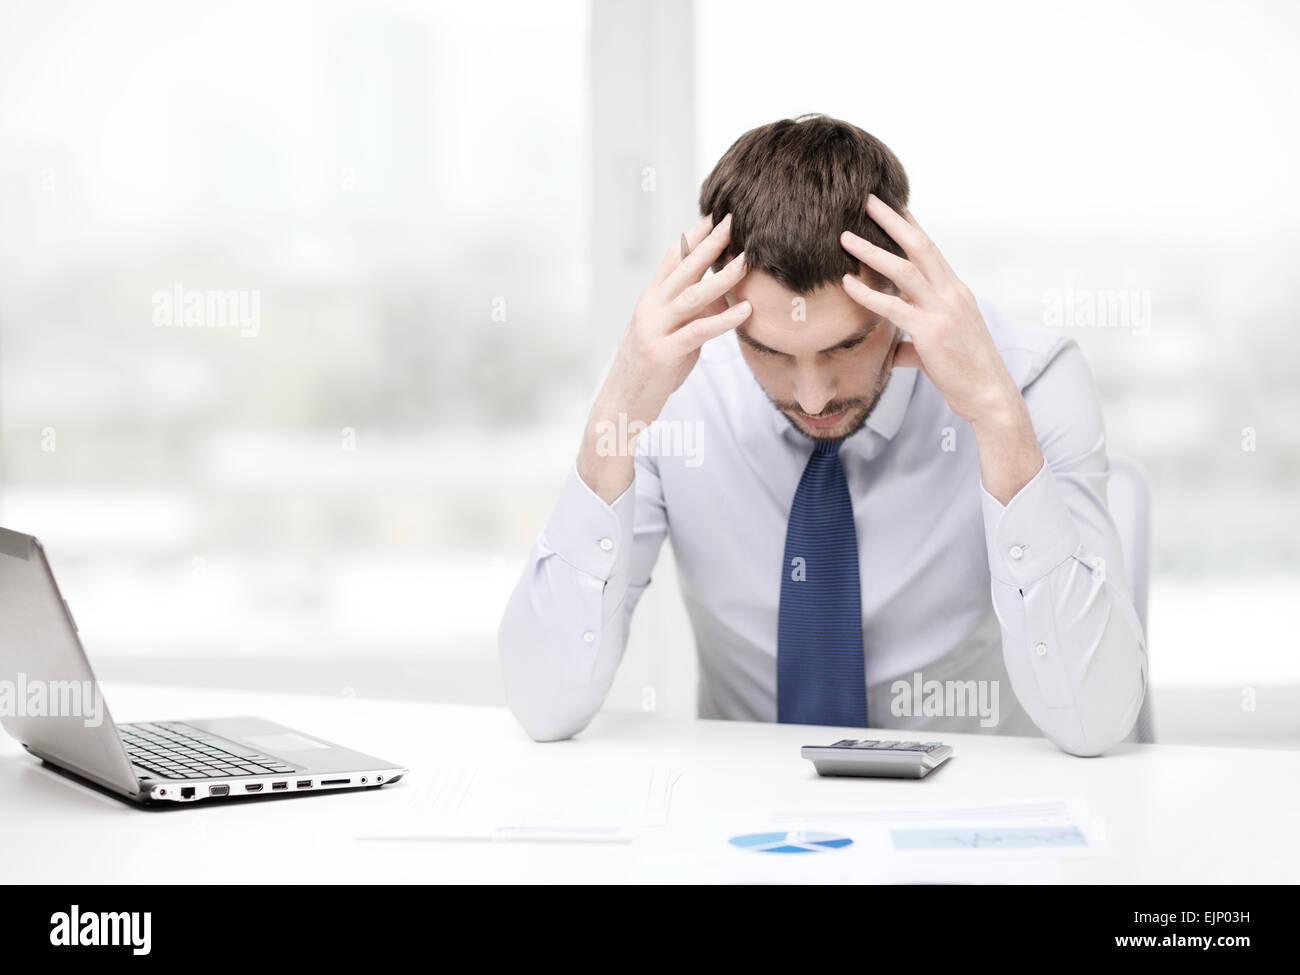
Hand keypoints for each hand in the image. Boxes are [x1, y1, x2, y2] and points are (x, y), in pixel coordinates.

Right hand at [578, 213, 751, 501]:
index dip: (693, 235)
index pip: (672, 258)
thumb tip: (723, 295)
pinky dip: (725, 320)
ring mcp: (655, 329)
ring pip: (692, 295)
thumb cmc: (652, 369)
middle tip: (733, 221)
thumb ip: (693, 313)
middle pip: (683, 268)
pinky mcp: (665, 353)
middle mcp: (650, 308)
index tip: (715, 215)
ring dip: (722, 277)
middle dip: (709, 244)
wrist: (622, 403)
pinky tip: (746, 310)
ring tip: (746, 261)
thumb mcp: (673, 333)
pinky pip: (699, 331)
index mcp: (650, 299)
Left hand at [838, 195, 1017, 425]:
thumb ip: (912, 344)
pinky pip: (893, 307)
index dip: (910, 225)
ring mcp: (943, 311)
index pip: (930, 249)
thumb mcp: (938, 349)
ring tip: (845, 237)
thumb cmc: (966, 373)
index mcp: (956, 291)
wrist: (989, 396)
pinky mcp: (931, 333)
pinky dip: (867, 293)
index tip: (891, 204)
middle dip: (893, 220)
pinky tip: (846, 284)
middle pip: (920, 245)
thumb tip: (892, 350)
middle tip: (868, 200)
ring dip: (873, 250)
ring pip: (904, 270)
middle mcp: (952, 293)